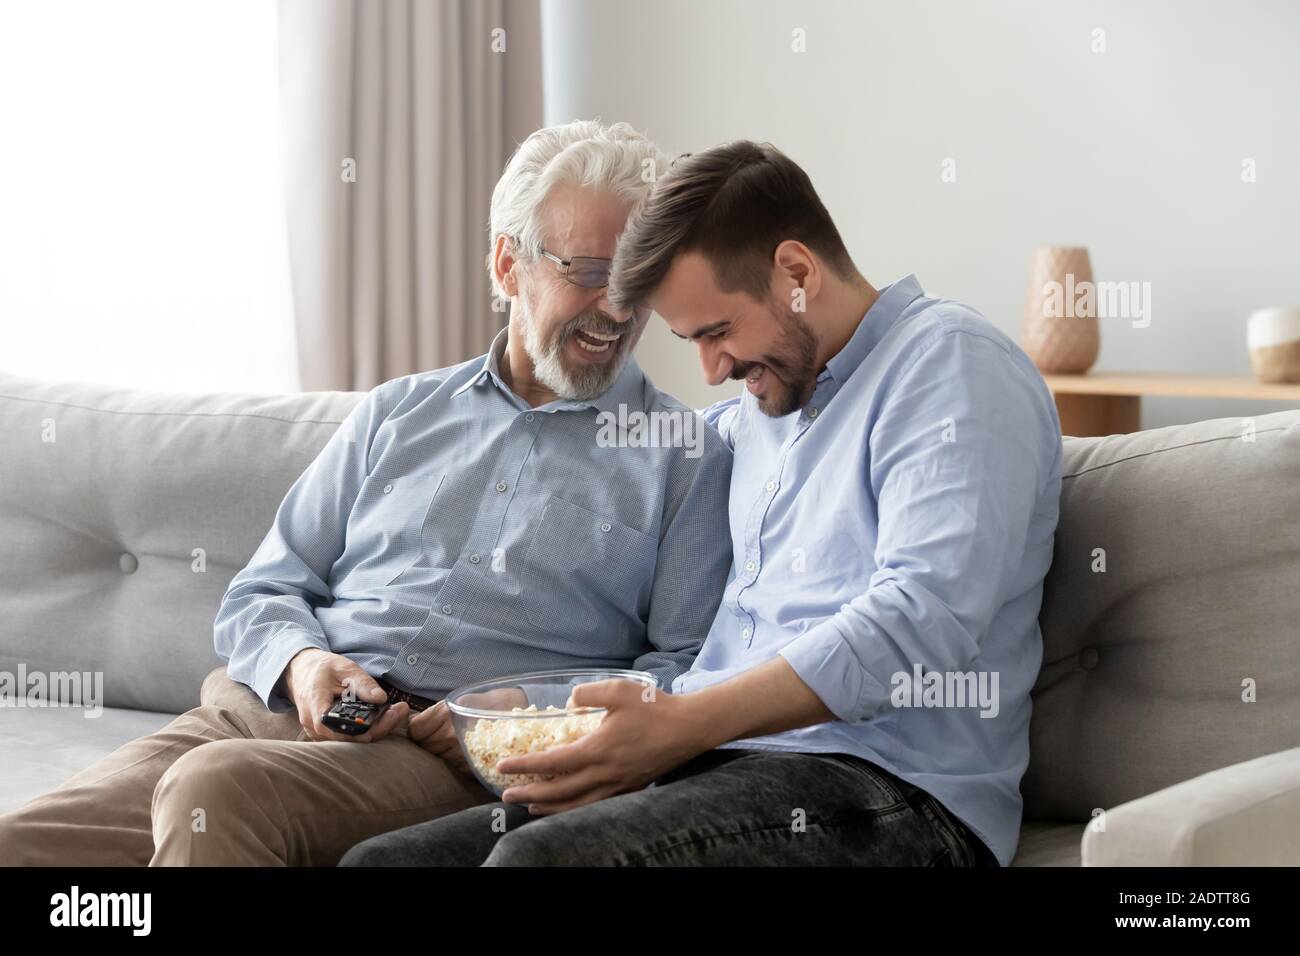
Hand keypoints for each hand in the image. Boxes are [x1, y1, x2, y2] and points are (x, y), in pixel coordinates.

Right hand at [283, 648, 407, 742]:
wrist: (303, 672)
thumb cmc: (323, 669)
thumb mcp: (344, 668)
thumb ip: (362, 682)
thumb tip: (380, 698)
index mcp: (314, 702)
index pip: (329, 725)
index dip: (352, 732)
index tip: (375, 729)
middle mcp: (312, 722)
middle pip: (344, 736)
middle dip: (376, 728)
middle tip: (400, 711)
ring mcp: (317, 731)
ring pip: (348, 740)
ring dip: (375, 729)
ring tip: (398, 711)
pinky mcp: (326, 734)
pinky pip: (347, 737)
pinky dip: (367, 729)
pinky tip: (385, 717)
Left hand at [409, 687, 527, 773]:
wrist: (517, 713)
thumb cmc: (487, 704)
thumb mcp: (459, 701)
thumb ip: (436, 714)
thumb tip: (412, 724)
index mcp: (446, 712)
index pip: (414, 731)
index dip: (418, 731)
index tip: (425, 729)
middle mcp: (451, 733)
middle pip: (425, 746)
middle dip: (430, 742)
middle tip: (444, 735)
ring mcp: (461, 751)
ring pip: (438, 758)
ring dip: (444, 753)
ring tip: (457, 743)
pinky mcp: (472, 765)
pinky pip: (453, 767)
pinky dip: (457, 761)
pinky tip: (466, 752)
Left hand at [496, 679, 703, 814]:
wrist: (689, 729)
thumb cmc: (655, 708)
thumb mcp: (619, 690)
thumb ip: (588, 692)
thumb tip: (570, 701)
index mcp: (598, 749)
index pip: (552, 763)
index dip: (524, 766)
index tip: (503, 766)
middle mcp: (605, 773)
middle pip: (559, 792)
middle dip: (530, 794)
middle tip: (506, 794)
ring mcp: (618, 785)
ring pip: (577, 805)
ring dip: (550, 808)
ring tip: (531, 807)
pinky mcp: (630, 788)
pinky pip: (595, 805)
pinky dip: (575, 808)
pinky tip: (568, 805)